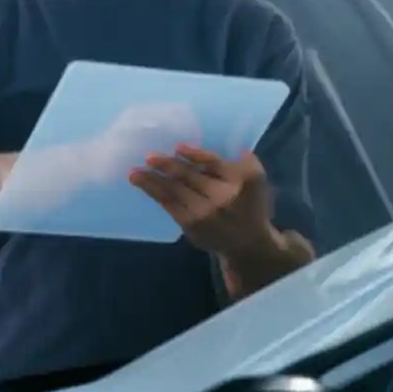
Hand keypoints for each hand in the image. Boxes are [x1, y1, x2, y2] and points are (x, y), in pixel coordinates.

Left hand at [129, 144, 278, 259]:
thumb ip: (246, 164)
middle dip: (167, 165)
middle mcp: (220, 196)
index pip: (214, 163)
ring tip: (135, 171)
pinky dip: (155, 193)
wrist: (246, 244)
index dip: (195, 155)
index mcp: (237, 180)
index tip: (179, 147)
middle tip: (149, 156)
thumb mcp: (257, 182)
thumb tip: (237, 148)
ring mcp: (203, 212)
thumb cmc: (250, 206)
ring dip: (152, 180)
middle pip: (189, 176)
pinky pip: (169, 205)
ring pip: (174, 191)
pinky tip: (143, 184)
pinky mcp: (190, 224)